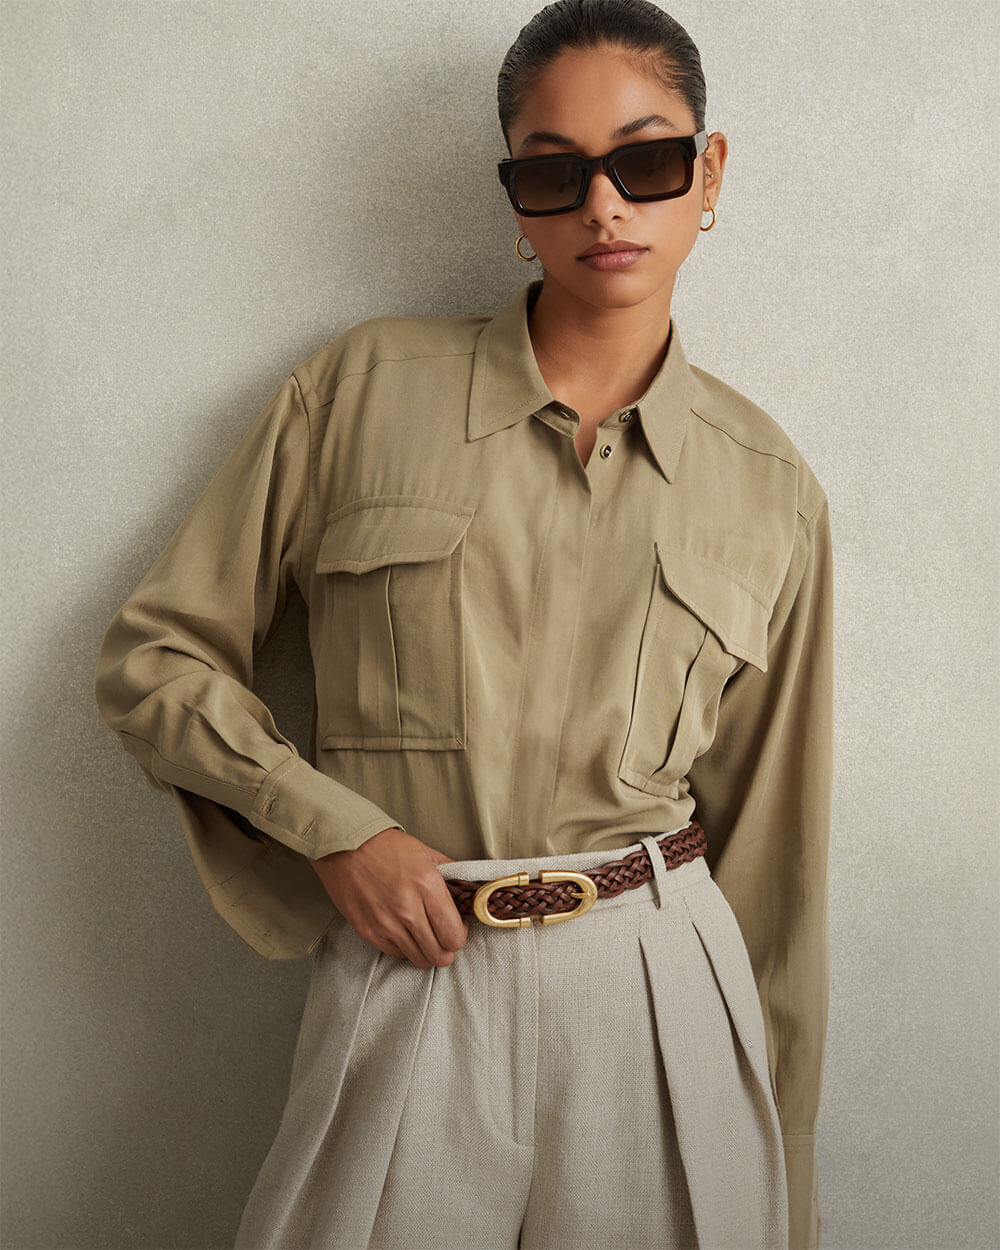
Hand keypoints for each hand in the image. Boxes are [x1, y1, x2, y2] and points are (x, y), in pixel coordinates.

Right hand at [310, 826, 468, 968]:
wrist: (344, 845)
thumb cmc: (386, 846)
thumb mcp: (426, 853)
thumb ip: (452, 873)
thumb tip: (470, 890)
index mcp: (427, 886)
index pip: (455, 936)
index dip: (460, 934)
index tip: (456, 926)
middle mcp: (407, 910)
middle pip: (440, 955)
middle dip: (447, 948)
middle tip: (443, 934)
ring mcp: (385, 924)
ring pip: (420, 960)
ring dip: (427, 951)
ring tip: (424, 934)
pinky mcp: (367, 932)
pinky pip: (396, 954)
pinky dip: (405, 948)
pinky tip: (404, 931)